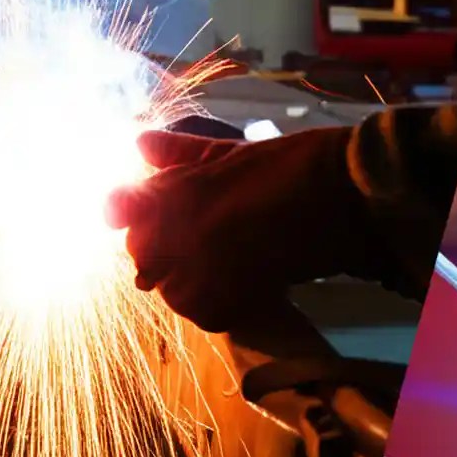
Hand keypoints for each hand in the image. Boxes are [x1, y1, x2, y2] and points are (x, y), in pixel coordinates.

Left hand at [108, 128, 381, 332]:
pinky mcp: (222, 305)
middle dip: (164, 250)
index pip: (117, 211)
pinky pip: (203, 315)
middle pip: (141, 255)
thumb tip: (142, 141)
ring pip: (169, 290)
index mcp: (169, 189)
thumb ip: (178, 153)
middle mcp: (171, 233)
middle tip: (210, 240)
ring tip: (229, 262)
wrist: (339, 197)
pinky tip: (242, 282)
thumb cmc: (288, 166)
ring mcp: (193, 272)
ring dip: (190, 281)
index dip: (131, 215)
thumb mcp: (226, 153)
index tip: (144, 217)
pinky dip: (218, 305)